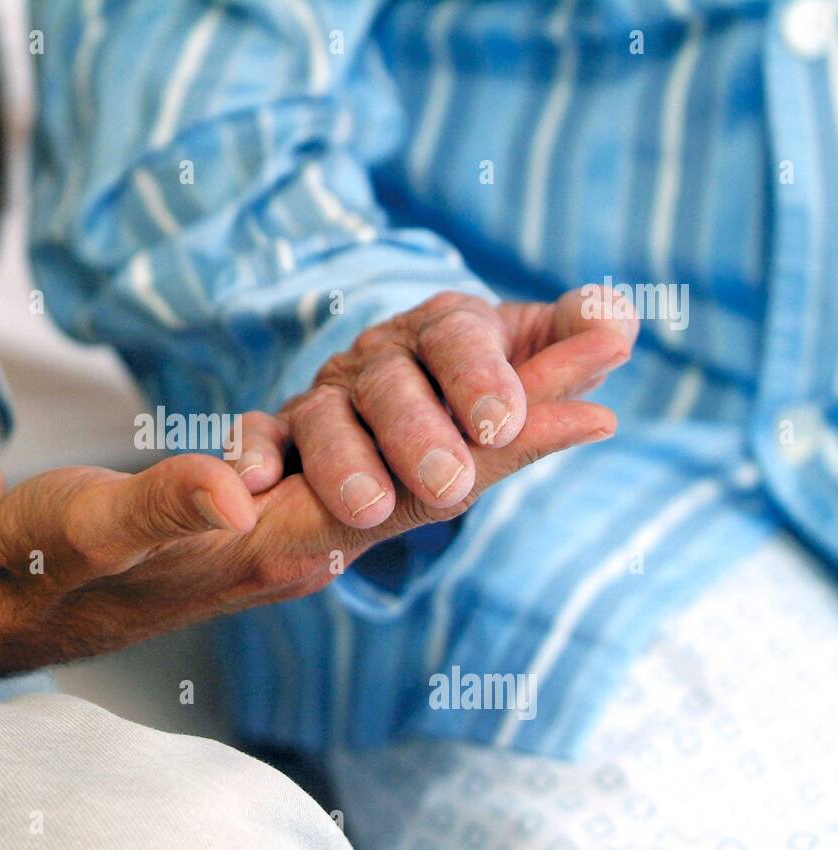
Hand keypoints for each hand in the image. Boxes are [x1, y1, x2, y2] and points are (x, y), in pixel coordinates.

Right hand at [0, 332, 616, 674]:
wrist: (22, 598)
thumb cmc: (52, 562)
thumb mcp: (96, 532)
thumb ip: (164, 511)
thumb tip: (236, 485)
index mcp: (271, 545)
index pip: (415, 494)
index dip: (502, 447)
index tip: (594, 399)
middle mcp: (301, 543)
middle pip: (442, 480)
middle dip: (527, 419)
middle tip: (613, 348)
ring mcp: (289, 531)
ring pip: (419, 476)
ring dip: (495, 425)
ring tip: (568, 376)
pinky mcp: (272, 516)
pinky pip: (379, 475)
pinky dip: (434, 437)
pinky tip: (461, 421)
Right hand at [231, 287, 635, 527]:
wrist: (391, 416)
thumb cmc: (471, 397)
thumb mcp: (519, 378)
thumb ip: (560, 357)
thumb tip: (619, 321)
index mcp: (443, 333)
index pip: (457, 337)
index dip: (479, 374)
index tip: (502, 422)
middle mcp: (380, 362)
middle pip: (389, 382)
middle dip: (417, 427)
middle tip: (451, 484)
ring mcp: (325, 401)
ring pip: (322, 416)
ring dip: (343, 458)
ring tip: (369, 509)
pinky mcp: (276, 441)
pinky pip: (256, 440)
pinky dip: (249, 454)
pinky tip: (253, 484)